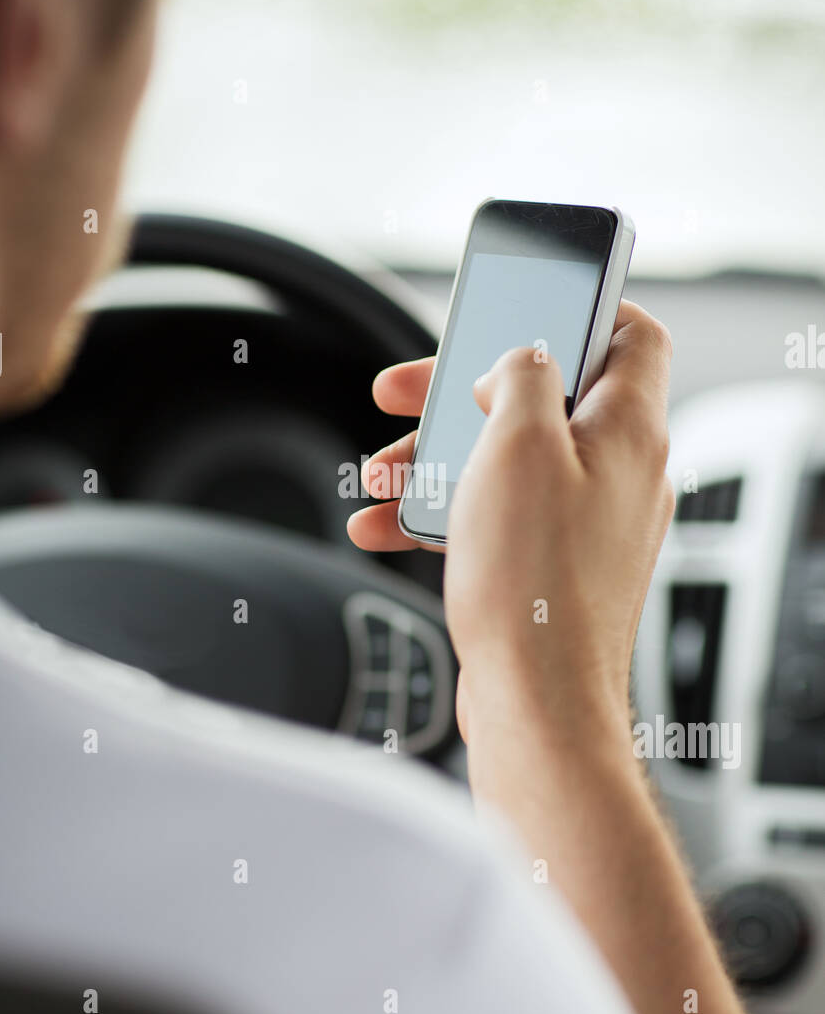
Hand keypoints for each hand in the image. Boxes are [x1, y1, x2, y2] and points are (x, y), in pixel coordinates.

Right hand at [348, 301, 674, 738]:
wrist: (536, 704)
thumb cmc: (533, 582)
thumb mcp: (519, 445)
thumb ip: (525, 376)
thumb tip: (521, 364)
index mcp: (628, 432)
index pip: (633, 336)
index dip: (582, 309)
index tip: (522, 310)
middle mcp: (618, 475)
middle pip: (543, 399)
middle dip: (462, 393)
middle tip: (404, 392)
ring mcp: (587, 525)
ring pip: (507, 462)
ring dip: (436, 459)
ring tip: (380, 477)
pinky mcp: (554, 569)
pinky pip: (498, 518)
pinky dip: (446, 513)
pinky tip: (387, 527)